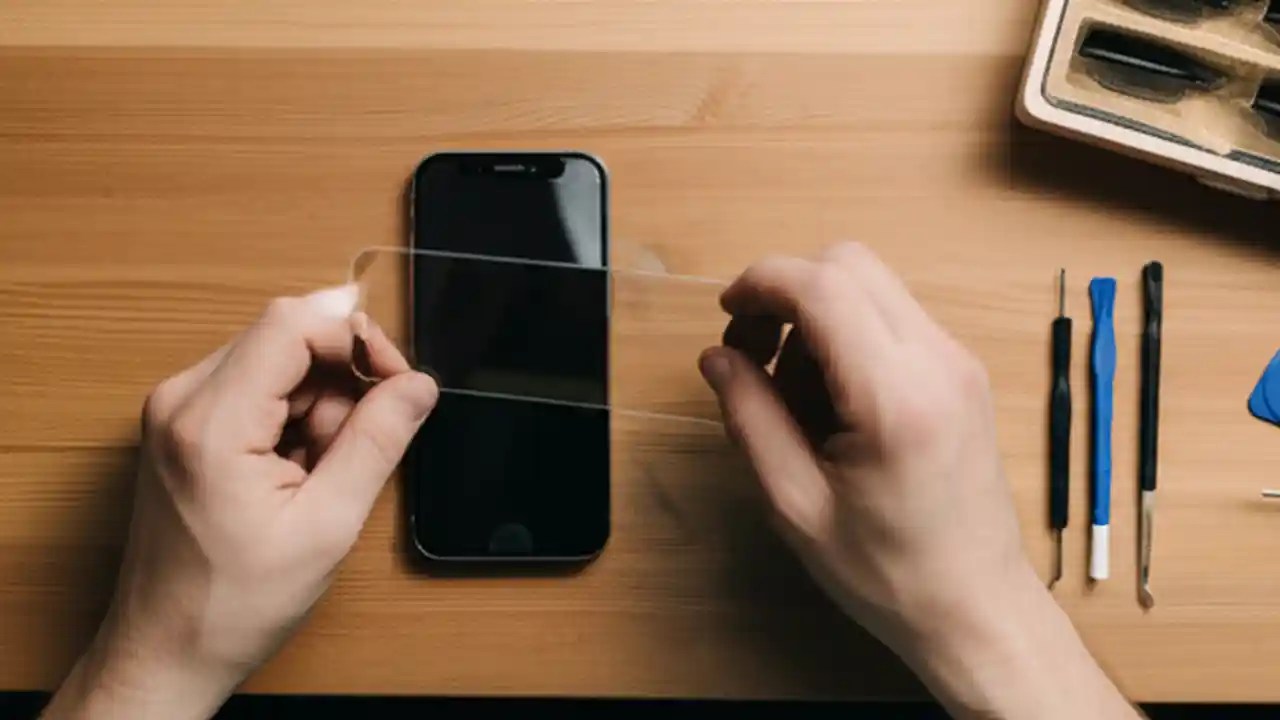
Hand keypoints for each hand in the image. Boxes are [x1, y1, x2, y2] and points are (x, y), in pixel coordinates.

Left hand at [45, 285, 437, 719]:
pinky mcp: (183, 423)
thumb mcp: (328, 526)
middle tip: (357, 449)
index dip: (358, 340)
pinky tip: (296, 473)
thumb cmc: (235, 603)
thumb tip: (418, 384)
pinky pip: (258, 388)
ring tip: (320, 475)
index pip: (294, 325)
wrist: (166, 650)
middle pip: (287, 338)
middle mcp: (181, 399)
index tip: (399, 382)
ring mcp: (177, 409)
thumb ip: (377, 442)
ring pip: (278, 362)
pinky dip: (294, 419)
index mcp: (211, 421)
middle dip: (341, 382)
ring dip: (320, 405)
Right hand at [700, 244, 1136, 718]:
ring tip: (794, 396)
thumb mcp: (796, 505)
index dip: (762, 284)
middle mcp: (939, 360)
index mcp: (897, 398)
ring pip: (870, 285)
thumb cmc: (887, 574)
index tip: (727, 318)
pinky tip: (832, 401)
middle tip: (754, 354)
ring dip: (816, 316)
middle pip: (849, 264)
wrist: (977, 608)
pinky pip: (893, 317)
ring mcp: (958, 361)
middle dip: (787, 292)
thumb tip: (717, 357)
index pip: (823, 286)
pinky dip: (848, 335)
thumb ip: (751, 419)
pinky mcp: (962, 371)